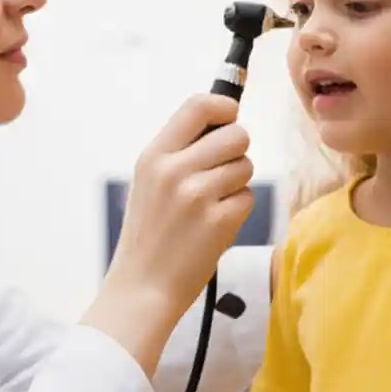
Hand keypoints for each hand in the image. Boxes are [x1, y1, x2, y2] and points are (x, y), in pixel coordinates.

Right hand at [110, 94, 254, 316]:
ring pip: (246, 166)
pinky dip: (237, 210)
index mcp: (154, 156)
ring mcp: (197, 196)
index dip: (224, 107)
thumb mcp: (149, 182)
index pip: (199, 105)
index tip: (229, 118)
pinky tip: (214, 226)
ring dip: (237, 184)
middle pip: (236, 134)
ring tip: (210, 204)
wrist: (142, 286)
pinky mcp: (218, 221)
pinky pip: (248, 197)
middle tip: (221, 172)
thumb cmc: (151, 233)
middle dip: (237, 151)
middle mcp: (174, 170)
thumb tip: (225, 117)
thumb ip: (180, 150)